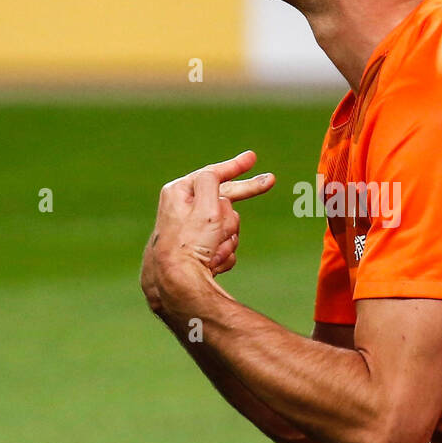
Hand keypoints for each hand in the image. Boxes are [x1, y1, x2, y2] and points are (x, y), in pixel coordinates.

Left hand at [140, 151, 275, 316]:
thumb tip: (213, 175)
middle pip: (223, 202)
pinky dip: (223, 254)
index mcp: (179, 192)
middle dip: (233, 214)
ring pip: (227, 227)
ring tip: (213, 251)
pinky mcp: (196, 252)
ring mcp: (190, 233)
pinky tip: (211, 263)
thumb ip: (212, 181)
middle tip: (268, 181)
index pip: (213, 174)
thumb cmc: (189, 244)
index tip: (252, 158)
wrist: (173, 285)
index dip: (235, 165)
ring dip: (227, 239)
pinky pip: (223, 247)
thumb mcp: (206, 205)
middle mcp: (182, 210)